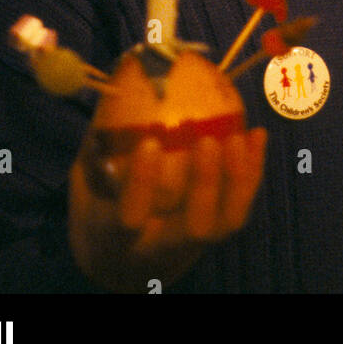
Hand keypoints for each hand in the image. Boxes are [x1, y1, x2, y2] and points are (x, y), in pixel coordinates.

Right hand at [69, 126, 266, 292]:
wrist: (123, 266)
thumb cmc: (99, 208)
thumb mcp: (85, 182)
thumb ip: (97, 145)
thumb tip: (122, 77)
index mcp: (117, 240)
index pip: (128, 220)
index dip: (141, 185)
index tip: (150, 143)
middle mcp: (160, 250)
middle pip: (194, 227)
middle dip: (205, 184)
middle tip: (207, 140)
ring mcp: (193, 247)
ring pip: (226, 222)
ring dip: (236, 178)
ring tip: (238, 135)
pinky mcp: (216, 236)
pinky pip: (241, 206)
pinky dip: (252, 170)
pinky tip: (257, 134)